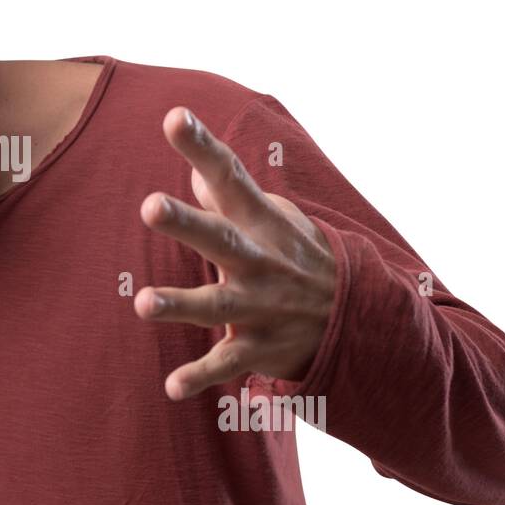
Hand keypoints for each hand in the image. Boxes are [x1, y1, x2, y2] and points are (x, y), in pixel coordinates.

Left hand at [135, 107, 336, 400]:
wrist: (362, 321)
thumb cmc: (300, 259)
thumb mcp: (275, 221)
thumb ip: (231, 195)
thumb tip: (196, 171)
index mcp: (260, 224)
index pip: (229, 177)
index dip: (201, 146)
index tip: (173, 116)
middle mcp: (259, 261)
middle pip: (220, 238)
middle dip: (186, 223)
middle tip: (149, 205)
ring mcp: (260, 307)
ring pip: (217, 305)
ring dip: (180, 305)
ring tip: (142, 304)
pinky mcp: (260, 349)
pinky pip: (228, 365)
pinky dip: (201, 377)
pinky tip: (172, 388)